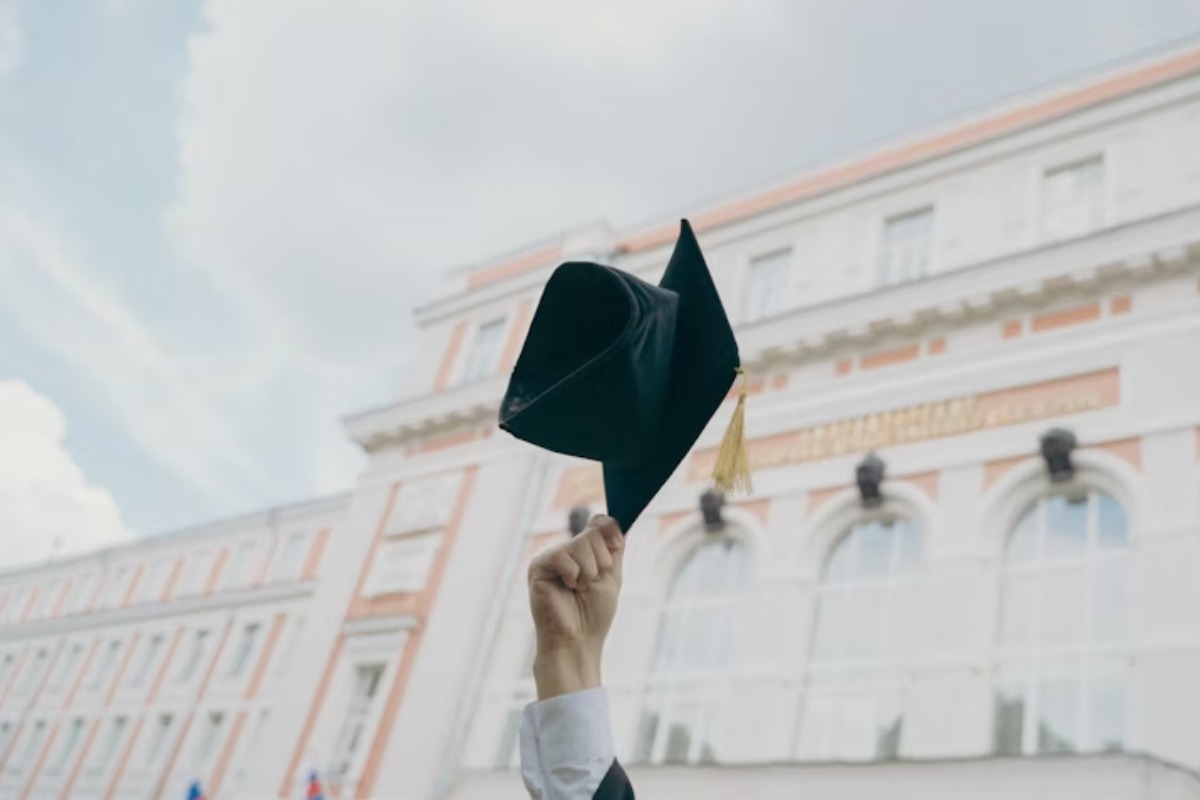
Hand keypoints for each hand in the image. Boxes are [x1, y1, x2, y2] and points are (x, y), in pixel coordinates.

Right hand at [527, 515, 623, 698]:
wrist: (577, 641)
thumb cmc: (593, 615)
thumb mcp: (611, 576)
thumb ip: (614, 549)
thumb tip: (615, 522)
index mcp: (583, 553)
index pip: (598, 523)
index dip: (610, 530)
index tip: (617, 544)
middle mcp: (566, 551)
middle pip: (592, 533)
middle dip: (601, 562)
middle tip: (589, 584)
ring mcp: (551, 557)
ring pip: (581, 543)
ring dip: (588, 572)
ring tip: (577, 589)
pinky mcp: (538, 566)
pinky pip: (564, 556)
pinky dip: (572, 575)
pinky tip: (565, 589)